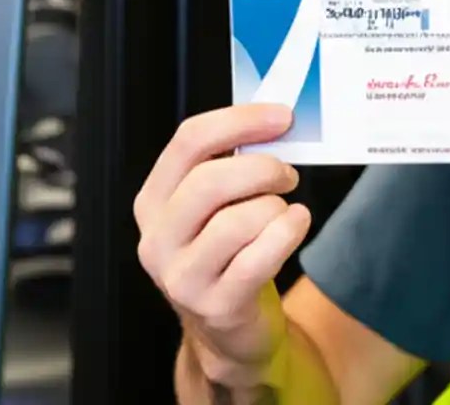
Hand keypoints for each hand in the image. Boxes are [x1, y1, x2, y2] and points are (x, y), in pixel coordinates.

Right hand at [134, 104, 311, 388]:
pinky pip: (258, 258)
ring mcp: (182, 277)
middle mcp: (158, 238)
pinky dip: (287, 234)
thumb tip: (275, 119)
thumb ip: (232, 165)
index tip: (283, 116)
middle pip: (209, 181)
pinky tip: (295, 225)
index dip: (240, 121)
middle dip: (262, 169)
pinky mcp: (215, 306)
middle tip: (287, 175)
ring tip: (283, 213)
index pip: (189, 141)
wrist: (230, 332)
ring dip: (275, 209)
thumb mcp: (216, 209)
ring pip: (237, 221)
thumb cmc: (230, 255)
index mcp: (154, 201)